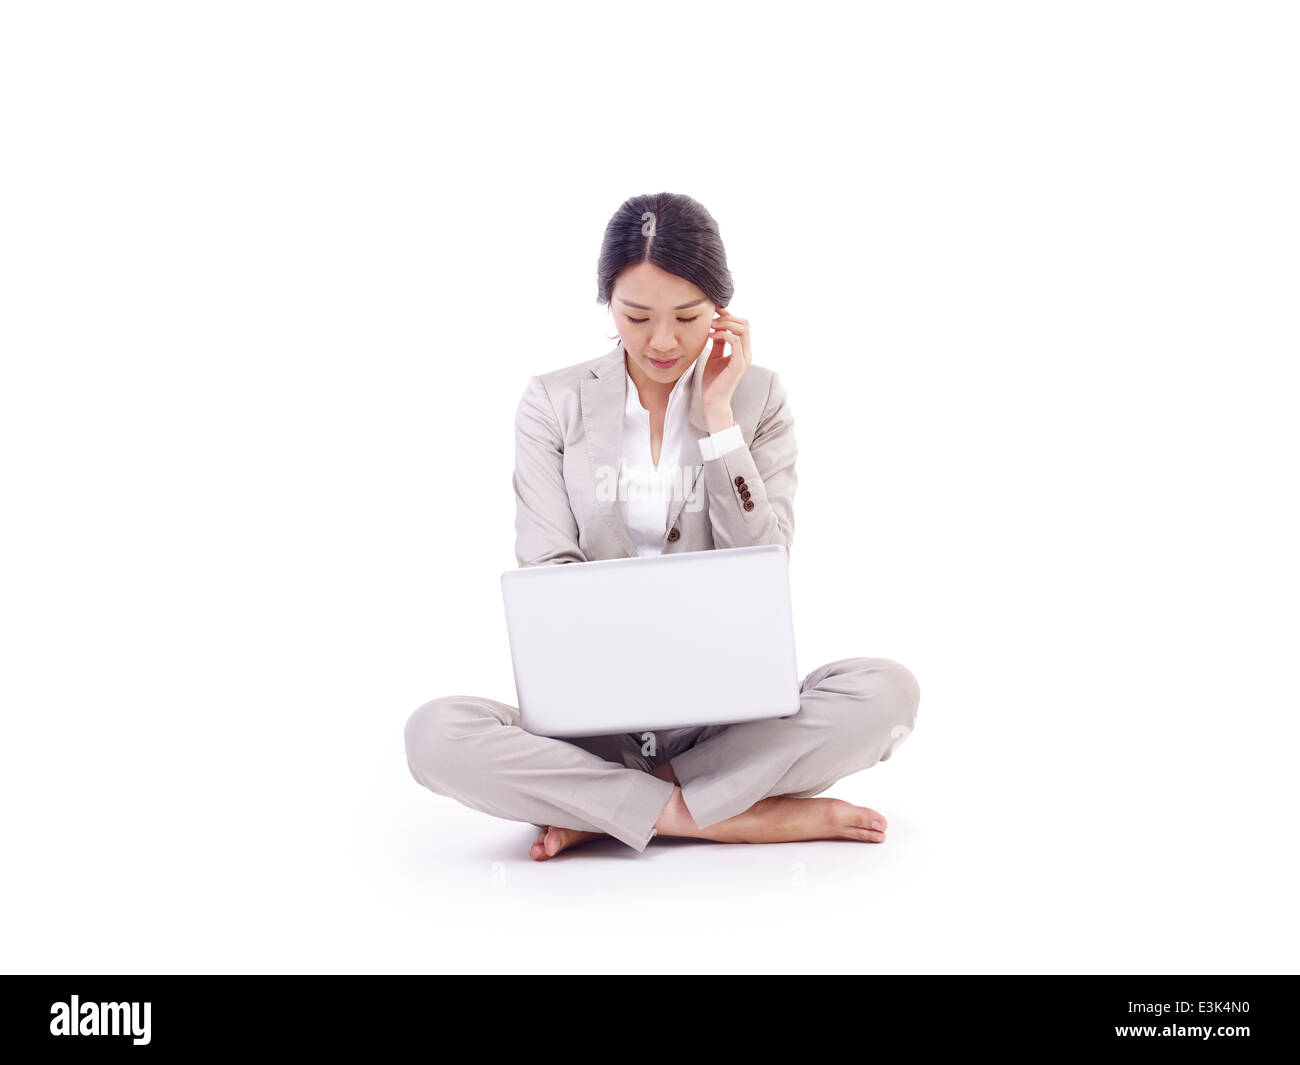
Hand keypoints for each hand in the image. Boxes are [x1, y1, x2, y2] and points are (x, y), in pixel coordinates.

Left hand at [701, 306, 750, 430]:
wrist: (713, 401)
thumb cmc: (713, 381)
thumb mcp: (715, 356)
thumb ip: (719, 342)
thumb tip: (716, 328)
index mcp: (742, 350)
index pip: (742, 325)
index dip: (729, 315)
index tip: (715, 311)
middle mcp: (747, 352)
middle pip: (745, 324)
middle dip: (728, 317)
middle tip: (712, 318)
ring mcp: (744, 358)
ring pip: (743, 329)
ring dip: (725, 324)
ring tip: (711, 326)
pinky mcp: (738, 364)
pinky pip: (735, 341)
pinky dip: (723, 334)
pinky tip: (711, 336)